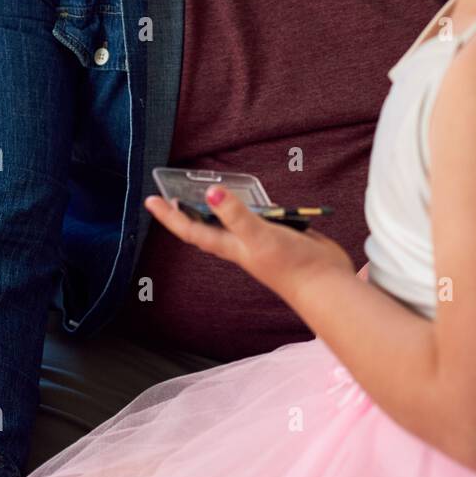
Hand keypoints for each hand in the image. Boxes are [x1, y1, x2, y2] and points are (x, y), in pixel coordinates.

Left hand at [144, 188, 355, 302]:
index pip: (192, 230)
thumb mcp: (258, 237)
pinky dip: (251, 207)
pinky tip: (255, 198)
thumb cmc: (290, 266)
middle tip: (171, 194)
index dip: (170, 216)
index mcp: (231, 246)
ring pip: (232, 222)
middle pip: (207, 227)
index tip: (150, 200)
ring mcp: (260, 240)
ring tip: (205, 193)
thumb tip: (210, 193)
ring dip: (218, 209)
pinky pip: (259, 218)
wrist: (325, 283)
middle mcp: (241, 243)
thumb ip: (236, 215)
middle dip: (189, 213)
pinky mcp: (281, 235)